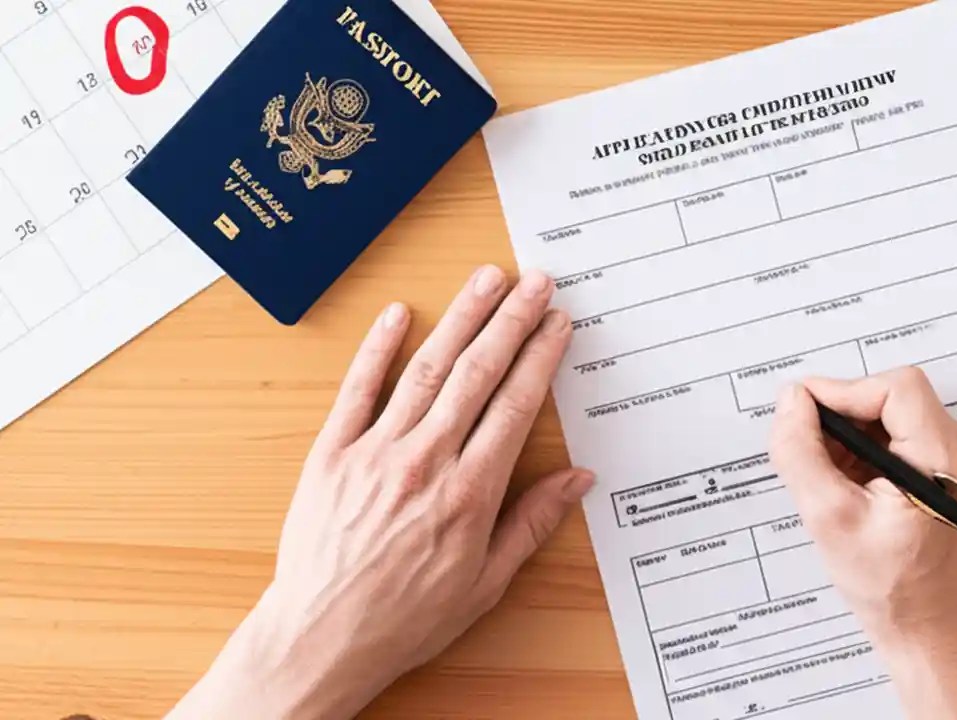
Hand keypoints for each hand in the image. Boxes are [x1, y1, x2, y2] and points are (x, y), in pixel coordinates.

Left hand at [169, 266, 593, 719]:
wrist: (323, 638)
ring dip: (459, 318)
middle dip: (511, 321)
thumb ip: (532, 523)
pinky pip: (357, 390)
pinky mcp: (332, 454)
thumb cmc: (405, 618)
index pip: (515, 406)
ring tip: (485, 281)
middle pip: (477, 374)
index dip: (540, 357)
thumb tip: (578, 480)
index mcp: (469, 494)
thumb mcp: (485, 583)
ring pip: (425, 370)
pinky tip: (398, 314)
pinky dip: (377, 348)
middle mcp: (424, 462)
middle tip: (533, 282)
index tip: (557, 323)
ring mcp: (375, 453)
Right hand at [770, 369, 956, 719]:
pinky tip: (855, 485)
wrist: (932, 632)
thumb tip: (791, 402)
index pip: (894, 388)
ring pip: (898, 415)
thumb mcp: (829, 518)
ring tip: (833, 478)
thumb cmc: (893, 590)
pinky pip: (908, 435)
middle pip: (895, 398)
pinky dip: (874, 450)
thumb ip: (802, 452)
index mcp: (948, 460)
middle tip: (812, 454)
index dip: (842, 391)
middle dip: (845, 419)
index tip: (803, 409)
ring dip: (857, 437)